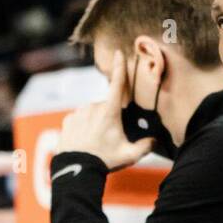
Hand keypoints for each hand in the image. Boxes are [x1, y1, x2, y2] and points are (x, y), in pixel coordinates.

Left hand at [55, 50, 154, 169]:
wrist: (77, 170)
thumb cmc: (104, 161)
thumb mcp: (128, 156)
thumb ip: (145, 147)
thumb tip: (155, 140)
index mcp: (110, 112)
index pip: (117, 84)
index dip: (119, 67)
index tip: (118, 52)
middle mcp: (93, 107)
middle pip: (106, 108)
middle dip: (110, 118)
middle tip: (109, 139)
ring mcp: (78, 113)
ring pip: (92, 113)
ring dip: (95, 123)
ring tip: (96, 143)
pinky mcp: (68, 120)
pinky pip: (79, 120)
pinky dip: (83, 128)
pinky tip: (84, 142)